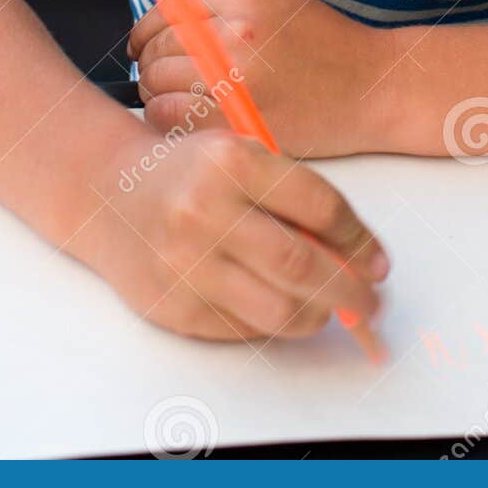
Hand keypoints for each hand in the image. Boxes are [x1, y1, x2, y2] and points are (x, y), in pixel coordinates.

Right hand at [77, 125, 389, 341]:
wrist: (109, 194)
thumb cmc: (190, 172)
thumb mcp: (240, 156)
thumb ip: (292, 196)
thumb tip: (358, 257)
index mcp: (231, 160)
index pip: (319, 205)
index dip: (359, 240)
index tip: (378, 262)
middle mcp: (205, 210)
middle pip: (302, 265)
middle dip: (351, 291)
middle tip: (373, 303)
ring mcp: (185, 263)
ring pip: (278, 310)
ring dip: (317, 316)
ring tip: (330, 310)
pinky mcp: (172, 306)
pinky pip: (243, 331)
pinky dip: (273, 327)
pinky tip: (281, 311)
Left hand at [127, 0, 396, 155]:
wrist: (374, 86)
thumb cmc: (329, 46)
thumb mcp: (277, 3)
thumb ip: (223, 6)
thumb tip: (166, 18)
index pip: (167, 8)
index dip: (145, 29)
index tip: (140, 43)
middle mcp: (238, 34)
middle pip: (158, 46)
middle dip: (148, 62)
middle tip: (152, 75)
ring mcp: (237, 81)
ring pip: (158, 82)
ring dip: (153, 91)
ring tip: (166, 98)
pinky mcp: (239, 121)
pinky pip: (172, 118)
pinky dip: (163, 119)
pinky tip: (179, 119)